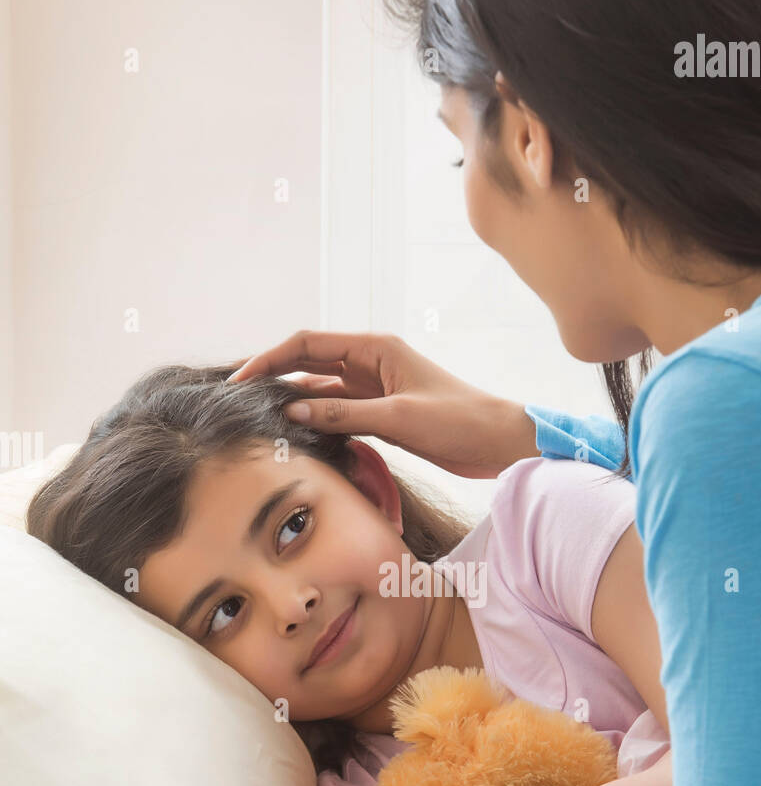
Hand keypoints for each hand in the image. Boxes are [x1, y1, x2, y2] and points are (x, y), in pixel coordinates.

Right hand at [225, 329, 537, 477]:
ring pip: (320, 388)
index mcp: (375, 347)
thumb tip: (294, 409)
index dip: (269, 359)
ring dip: (292, 399)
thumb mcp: (399, 418)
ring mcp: (375, 387)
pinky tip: (294, 433)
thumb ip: (345, 414)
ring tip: (256, 418)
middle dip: (272, 376)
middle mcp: (371, 361)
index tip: (240, 380)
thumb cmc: (459, 421)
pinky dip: (316, 418)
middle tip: (236, 398)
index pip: (307, 343)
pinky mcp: (382, 412)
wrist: (498, 442)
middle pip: (308, 361)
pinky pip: (338, 410)